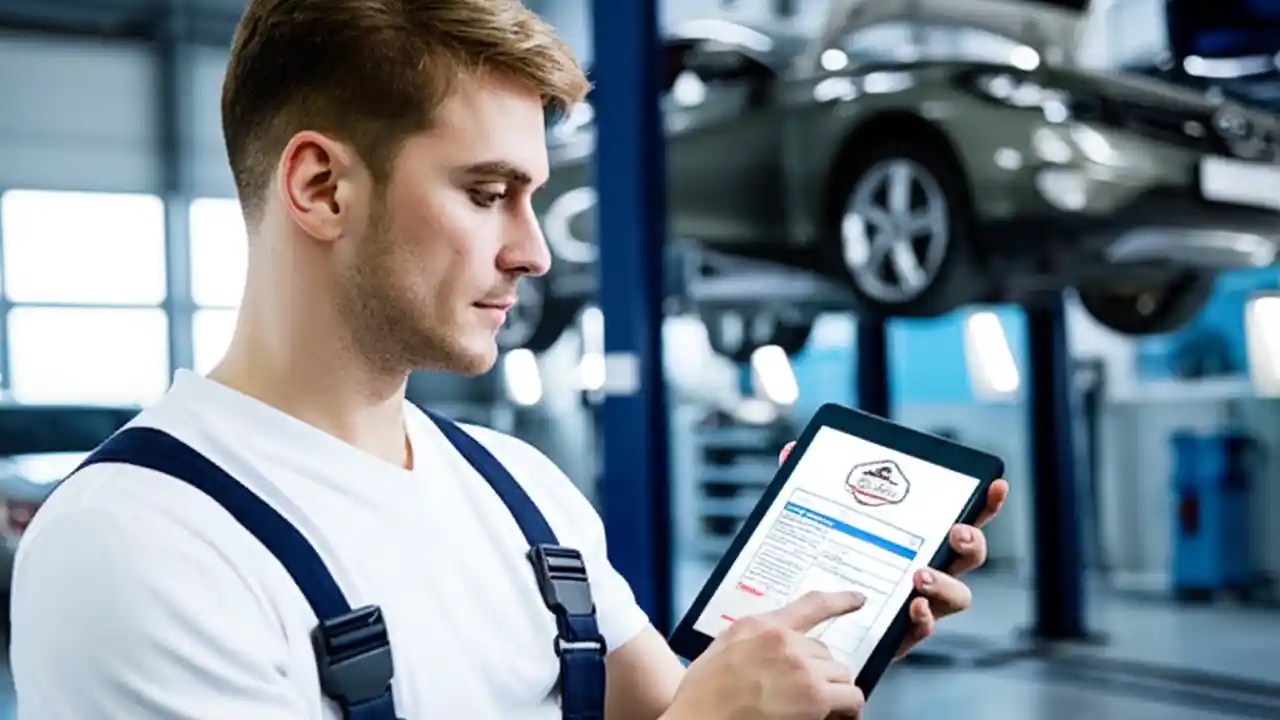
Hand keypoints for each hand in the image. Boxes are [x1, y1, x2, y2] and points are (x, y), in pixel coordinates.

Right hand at [665, 591, 867, 719]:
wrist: (697, 719)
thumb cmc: (702, 697)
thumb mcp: (722, 650)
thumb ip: (751, 641)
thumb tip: (775, 651)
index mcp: (759, 625)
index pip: (809, 605)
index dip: (839, 600)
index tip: (857, 598)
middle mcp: (782, 639)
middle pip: (824, 651)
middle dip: (819, 674)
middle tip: (805, 695)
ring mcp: (800, 665)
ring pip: (840, 673)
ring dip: (832, 691)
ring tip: (817, 709)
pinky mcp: (813, 694)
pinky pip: (851, 697)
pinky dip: (847, 709)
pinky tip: (835, 717)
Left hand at [779, 442, 1009, 657]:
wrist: (799, 625)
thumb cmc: (818, 562)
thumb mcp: (811, 519)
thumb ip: (805, 486)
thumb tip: (789, 452)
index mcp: (916, 538)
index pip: (960, 517)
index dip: (984, 503)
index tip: (994, 484)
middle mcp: (926, 569)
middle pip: (968, 557)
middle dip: (971, 543)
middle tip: (955, 534)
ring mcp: (917, 603)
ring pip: (957, 597)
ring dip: (946, 585)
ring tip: (921, 575)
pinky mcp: (898, 634)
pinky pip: (923, 630)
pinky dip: (923, 620)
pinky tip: (912, 608)